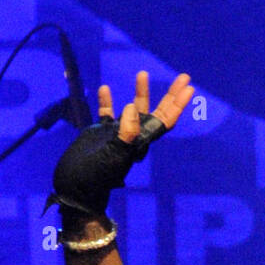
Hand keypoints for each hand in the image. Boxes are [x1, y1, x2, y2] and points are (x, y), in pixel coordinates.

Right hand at [50, 71, 193, 219]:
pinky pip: (107, 114)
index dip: (177, 104)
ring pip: (134, 109)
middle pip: (158, 112)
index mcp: (140, 142)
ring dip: (141, 92)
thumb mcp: (112, 158)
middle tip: (184, 77)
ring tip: (143, 74)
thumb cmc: (95, 179)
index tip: (188, 87)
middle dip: (171, 95)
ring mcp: (118, 134)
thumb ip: (124, 135)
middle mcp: (133, 137)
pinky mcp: (101, 134)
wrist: (75, 190)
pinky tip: (105, 89)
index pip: (165, 121)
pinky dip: (107, 101)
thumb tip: (132, 108)